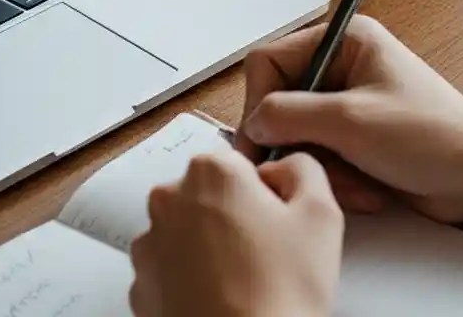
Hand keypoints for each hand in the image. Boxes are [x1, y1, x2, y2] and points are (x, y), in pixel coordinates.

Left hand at [129, 151, 342, 316]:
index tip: (279, 225)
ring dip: (210, 248)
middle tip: (266, 256)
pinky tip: (220, 298)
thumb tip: (287, 166)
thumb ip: (304, 170)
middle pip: (209, 196)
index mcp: (211, 172)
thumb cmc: (279, 292)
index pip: (241, 165)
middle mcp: (169, 200)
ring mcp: (150, 243)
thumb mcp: (321, 216)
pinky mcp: (141, 282)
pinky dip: (190, 280)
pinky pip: (170, 270)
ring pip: (187, 233)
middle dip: (235, 218)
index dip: (267, 195)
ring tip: (244, 283)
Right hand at [237, 15, 462, 221]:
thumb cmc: (436, 137)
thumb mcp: (350, 121)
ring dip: (321, 167)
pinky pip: (319, 157)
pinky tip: (366, 188)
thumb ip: (287, 115)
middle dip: (297, 143)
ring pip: (298, 136)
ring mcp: (348, 105)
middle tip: (308, 169)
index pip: (269, 61)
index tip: (258, 140)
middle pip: (280, 102)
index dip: (257, 101)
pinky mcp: (355, 138)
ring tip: (355, 182)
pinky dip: (336, 178)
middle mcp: (343, 67)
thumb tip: (252, 125)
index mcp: (345, 41)